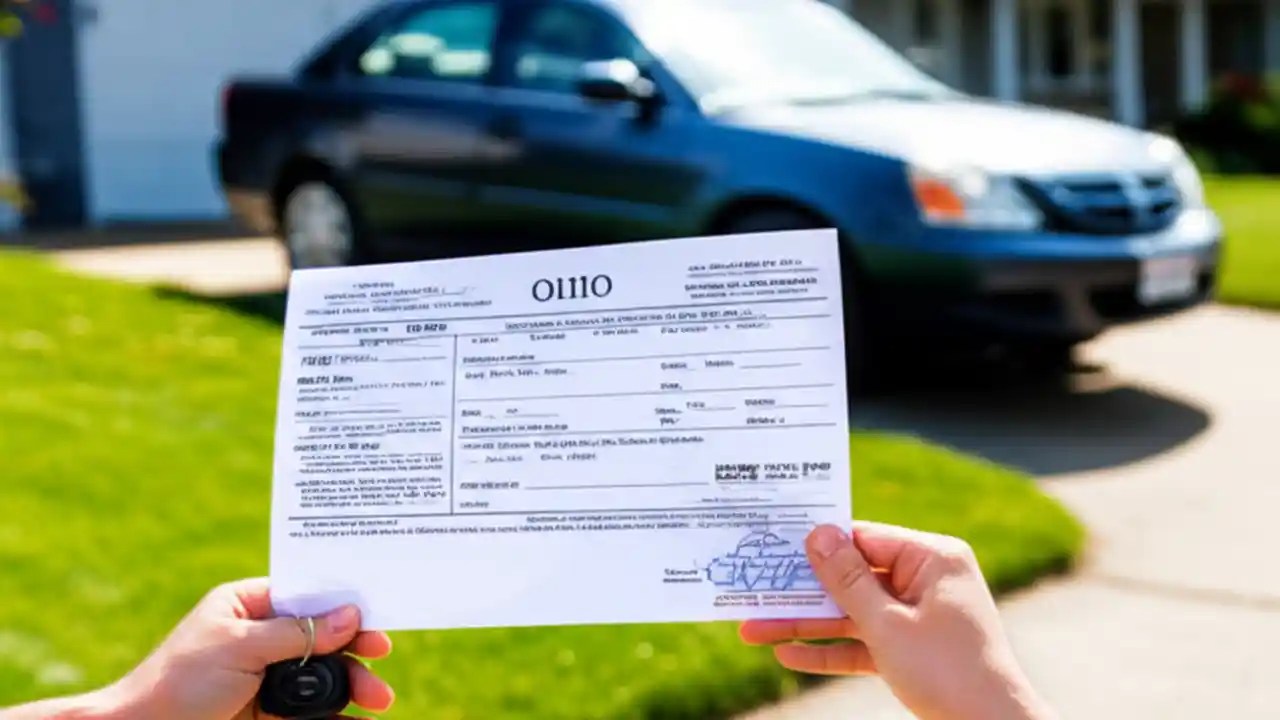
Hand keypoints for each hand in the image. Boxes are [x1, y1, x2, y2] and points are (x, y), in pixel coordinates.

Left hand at [109, 578, 394, 719]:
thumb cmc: (179, 681)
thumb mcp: (241, 648)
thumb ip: (299, 633)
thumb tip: (351, 615)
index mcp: (247, 604)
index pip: (307, 596)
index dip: (343, 607)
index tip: (375, 621)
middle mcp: (258, 634)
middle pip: (321, 637)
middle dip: (354, 652)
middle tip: (380, 665)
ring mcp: (262, 674)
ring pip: (319, 674)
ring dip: (349, 684)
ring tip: (377, 700)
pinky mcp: (263, 710)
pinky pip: (306, 708)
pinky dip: (331, 713)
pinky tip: (352, 718)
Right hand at [740, 523, 1054, 719]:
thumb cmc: (949, 671)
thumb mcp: (887, 624)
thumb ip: (848, 579)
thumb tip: (818, 533)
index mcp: (933, 559)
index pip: (865, 539)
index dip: (818, 544)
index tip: (774, 544)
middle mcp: (927, 581)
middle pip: (852, 578)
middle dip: (802, 592)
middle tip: (755, 589)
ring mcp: (919, 616)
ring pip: (851, 614)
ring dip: (806, 625)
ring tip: (753, 630)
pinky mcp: (911, 649)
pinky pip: (863, 642)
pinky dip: (830, 650)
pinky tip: (788, 655)